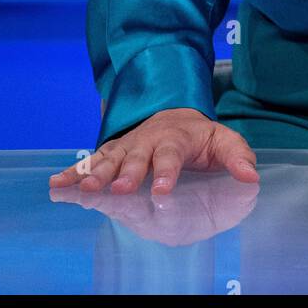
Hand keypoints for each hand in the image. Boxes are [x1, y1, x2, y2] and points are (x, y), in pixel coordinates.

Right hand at [48, 108, 258, 194]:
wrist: (172, 114)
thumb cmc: (199, 137)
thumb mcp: (223, 141)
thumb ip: (238, 157)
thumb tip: (251, 177)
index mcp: (176, 138)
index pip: (172, 156)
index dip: (167, 173)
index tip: (162, 192)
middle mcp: (147, 141)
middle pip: (136, 157)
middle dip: (126, 174)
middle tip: (117, 190)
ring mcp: (126, 147)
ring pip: (110, 160)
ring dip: (96, 174)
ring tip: (84, 190)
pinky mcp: (111, 154)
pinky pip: (90, 163)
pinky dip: (73, 174)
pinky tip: (56, 186)